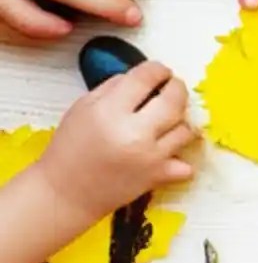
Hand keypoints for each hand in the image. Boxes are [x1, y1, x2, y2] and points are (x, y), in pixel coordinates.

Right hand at [35, 62, 194, 224]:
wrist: (66, 192)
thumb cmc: (71, 148)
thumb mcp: (82, 108)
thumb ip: (112, 88)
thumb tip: (140, 77)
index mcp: (111, 111)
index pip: (145, 78)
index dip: (157, 69)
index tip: (160, 71)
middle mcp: (135, 133)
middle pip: (175, 100)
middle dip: (178, 87)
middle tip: (173, 86)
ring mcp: (151, 156)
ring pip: (186, 130)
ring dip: (179, 122)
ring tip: (166, 122)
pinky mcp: (159, 177)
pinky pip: (186, 165)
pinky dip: (181, 159)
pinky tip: (168, 154)